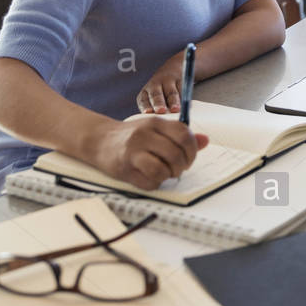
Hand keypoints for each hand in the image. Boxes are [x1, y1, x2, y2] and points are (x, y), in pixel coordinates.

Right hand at [92, 116, 208, 190]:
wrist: (99, 140)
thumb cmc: (132, 136)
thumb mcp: (156, 129)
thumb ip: (180, 135)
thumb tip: (205, 140)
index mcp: (155, 122)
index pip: (184, 135)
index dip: (192, 150)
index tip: (188, 157)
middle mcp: (144, 134)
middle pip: (176, 154)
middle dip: (182, 166)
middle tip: (178, 168)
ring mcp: (133, 151)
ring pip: (163, 169)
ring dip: (169, 175)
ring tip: (164, 172)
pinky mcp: (124, 168)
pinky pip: (149, 182)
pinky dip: (155, 183)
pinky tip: (150, 177)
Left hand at [136, 54, 194, 113]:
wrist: (172, 71)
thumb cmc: (160, 95)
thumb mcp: (152, 102)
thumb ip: (155, 112)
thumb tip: (161, 124)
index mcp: (145, 94)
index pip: (143, 100)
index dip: (145, 106)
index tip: (148, 112)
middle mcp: (155, 86)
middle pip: (156, 94)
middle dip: (158, 103)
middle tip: (161, 111)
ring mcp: (168, 82)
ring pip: (171, 92)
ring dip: (173, 102)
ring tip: (175, 110)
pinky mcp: (180, 80)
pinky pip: (183, 90)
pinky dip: (184, 99)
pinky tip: (187, 107)